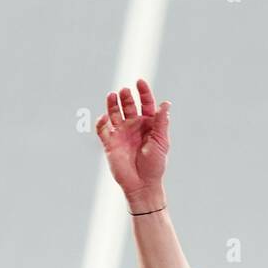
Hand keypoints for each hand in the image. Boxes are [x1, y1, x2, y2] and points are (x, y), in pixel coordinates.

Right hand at [95, 79, 170, 202]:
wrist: (142, 185)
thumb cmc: (155, 165)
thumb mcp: (160, 142)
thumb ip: (161, 122)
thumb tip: (166, 103)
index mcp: (148, 125)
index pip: (145, 103)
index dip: (143, 92)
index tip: (139, 82)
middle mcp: (134, 126)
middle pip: (128, 105)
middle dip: (126, 97)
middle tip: (124, 91)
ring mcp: (121, 133)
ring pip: (114, 113)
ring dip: (112, 104)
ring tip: (112, 95)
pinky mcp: (110, 143)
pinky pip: (102, 129)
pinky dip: (101, 122)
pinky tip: (104, 118)